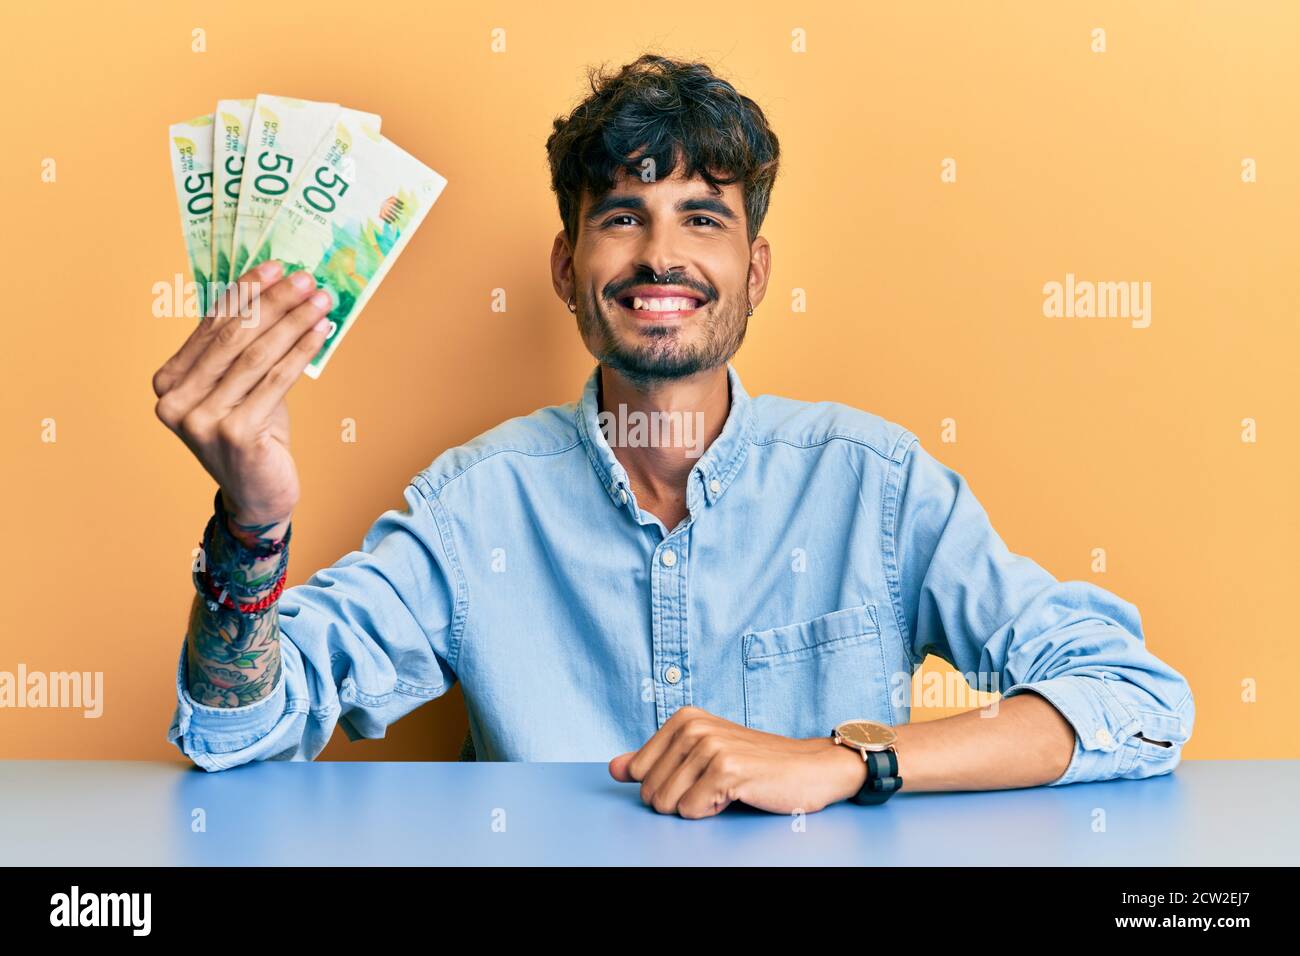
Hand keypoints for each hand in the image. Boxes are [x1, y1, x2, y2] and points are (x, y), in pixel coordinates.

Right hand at [152, 260, 332, 526]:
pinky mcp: (233, 434)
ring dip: (293, 321)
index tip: (276, 266)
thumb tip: (279, 292)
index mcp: (169, 383)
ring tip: (321, 299)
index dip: (245, 292)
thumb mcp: (242, 387)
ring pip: (256, 355)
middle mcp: (175, 400)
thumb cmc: (252, 434)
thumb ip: (243, 349)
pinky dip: (302, 351)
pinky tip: (322, 332)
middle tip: (306, 278)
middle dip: (274, 302)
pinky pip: (275, 380)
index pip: (211, 325)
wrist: (258, 495)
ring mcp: (200, 419)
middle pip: (234, 336)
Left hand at [608, 706, 869, 817]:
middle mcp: (693, 726)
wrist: (810, 768)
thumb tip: (613, 768)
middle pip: (650, 792)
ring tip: (725, 790)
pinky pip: (690, 811)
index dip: (667, 786)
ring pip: (667, 804)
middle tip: (716, 785)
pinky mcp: (726, 769)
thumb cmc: (756, 765)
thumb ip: (654, 761)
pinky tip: (736, 795)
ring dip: (697, 807)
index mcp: (684, 718)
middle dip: (679, 800)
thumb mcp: (701, 756)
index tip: (700, 776)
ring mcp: (709, 745)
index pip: (638, 773)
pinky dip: (711, 812)